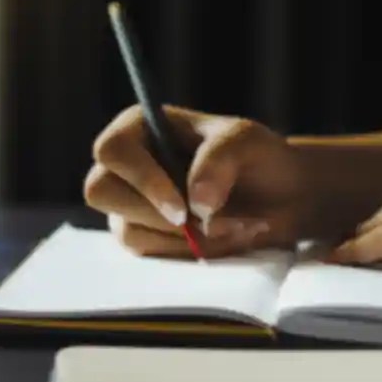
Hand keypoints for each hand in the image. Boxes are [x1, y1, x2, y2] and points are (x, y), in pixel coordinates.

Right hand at [84, 105, 310, 256]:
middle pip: (100, 191)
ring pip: (126, 230)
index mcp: (140, 127)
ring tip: (232, 228)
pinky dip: (186, 253)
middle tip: (200, 223)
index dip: (141, 180)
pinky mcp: (142, 235)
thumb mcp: (247, 142)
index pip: (112, 150)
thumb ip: (219, 159)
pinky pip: (146, 253)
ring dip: (181, 238)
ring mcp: (129, 203)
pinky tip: (220, 240)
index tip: (183, 207)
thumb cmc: (259, 158)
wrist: (281, 199)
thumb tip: (195, 202)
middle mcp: (125, 165)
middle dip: (154, 215)